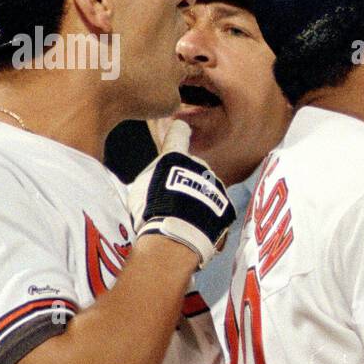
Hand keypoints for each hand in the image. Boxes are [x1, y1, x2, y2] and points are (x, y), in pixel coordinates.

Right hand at [127, 120, 235, 268]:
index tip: (181, 128)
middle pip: (192, 168)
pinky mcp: (226, 202)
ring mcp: (215, 183)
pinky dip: (208, 214)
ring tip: (183, 217)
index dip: (178, 131)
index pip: (178, 134)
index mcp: (174, 157)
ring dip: (197, 198)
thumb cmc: (150, 210)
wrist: (177, 235)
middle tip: (171, 200)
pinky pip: (214, 206)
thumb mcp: (138, 189)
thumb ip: (150, 179)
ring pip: (205, 188)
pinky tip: (196, 225)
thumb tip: (153, 182)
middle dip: (185, 180)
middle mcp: (198, 165)